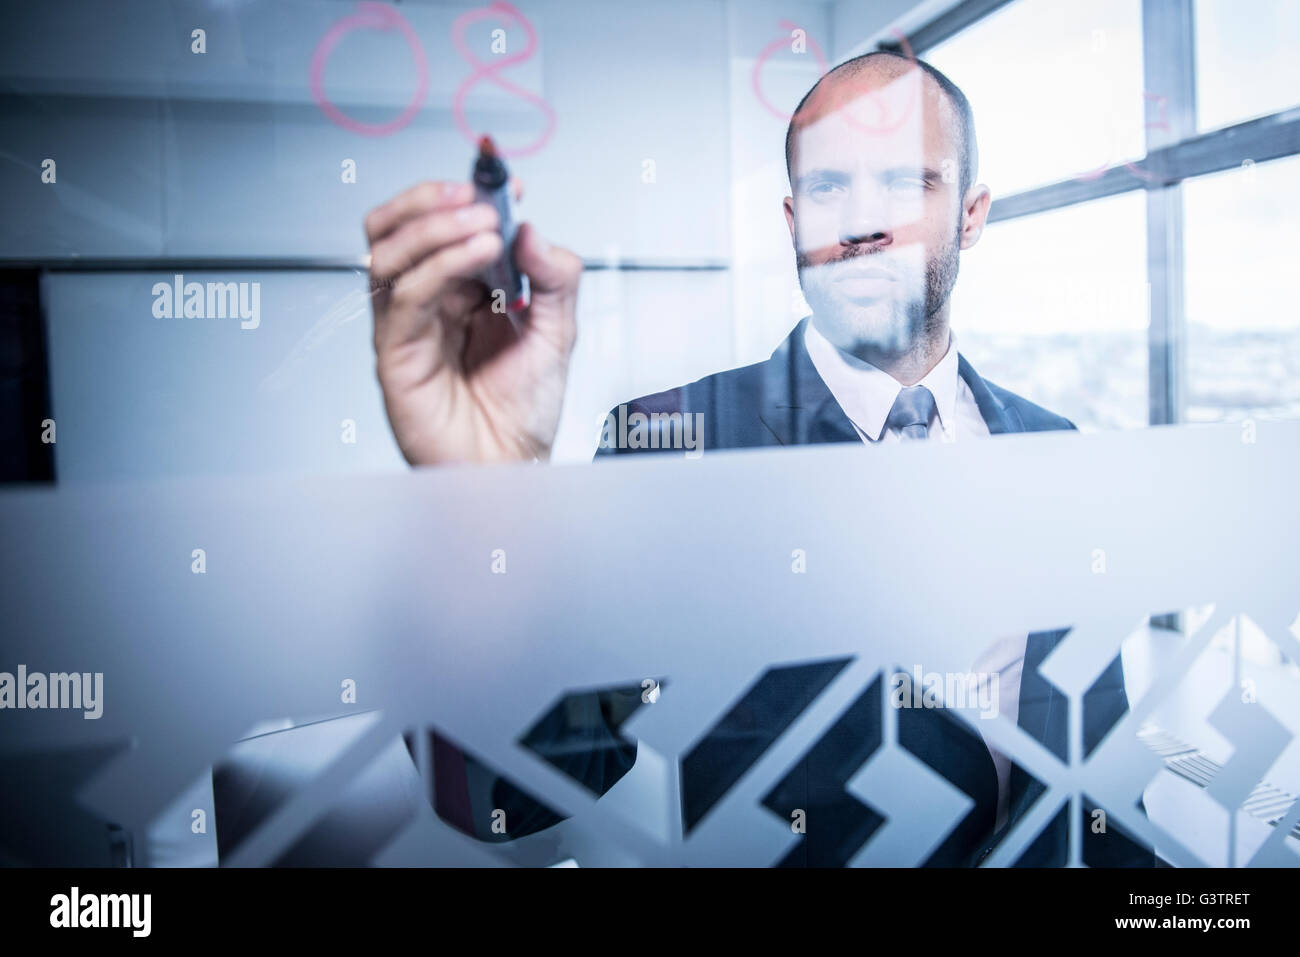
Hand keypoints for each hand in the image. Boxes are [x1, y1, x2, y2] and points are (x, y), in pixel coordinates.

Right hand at [365, 179, 581, 464]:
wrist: (512, 468)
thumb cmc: (525, 412)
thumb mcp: (558, 331)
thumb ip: (553, 277)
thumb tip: (530, 229)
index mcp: (460, 290)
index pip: (441, 224)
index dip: (468, 194)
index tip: (505, 182)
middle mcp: (427, 301)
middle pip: (395, 227)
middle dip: (433, 200)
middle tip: (476, 198)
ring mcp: (406, 324)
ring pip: (388, 251)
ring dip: (436, 226)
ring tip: (483, 228)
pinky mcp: (395, 353)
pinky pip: (404, 294)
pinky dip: (439, 264)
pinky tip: (477, 257)